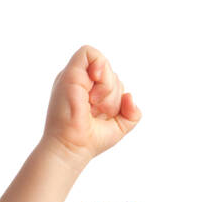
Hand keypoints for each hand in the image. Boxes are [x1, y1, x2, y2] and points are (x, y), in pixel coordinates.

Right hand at [42, 45, 140, 164]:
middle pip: (109, 69)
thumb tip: (130, 96)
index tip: (107, 109)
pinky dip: (99, 67)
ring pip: (102, 63)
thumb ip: (132, 112)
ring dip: (107, 86)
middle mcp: (79, 81)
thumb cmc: (89, 140)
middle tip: (100, 109)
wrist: (72, 148)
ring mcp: (73, 77)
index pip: (109, 77)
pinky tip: (95, 88)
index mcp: (88, 90)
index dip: (114, 89)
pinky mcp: (69, 75)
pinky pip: (88, 53)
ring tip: (94, 104)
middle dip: (113, 91)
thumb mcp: (120, 125)